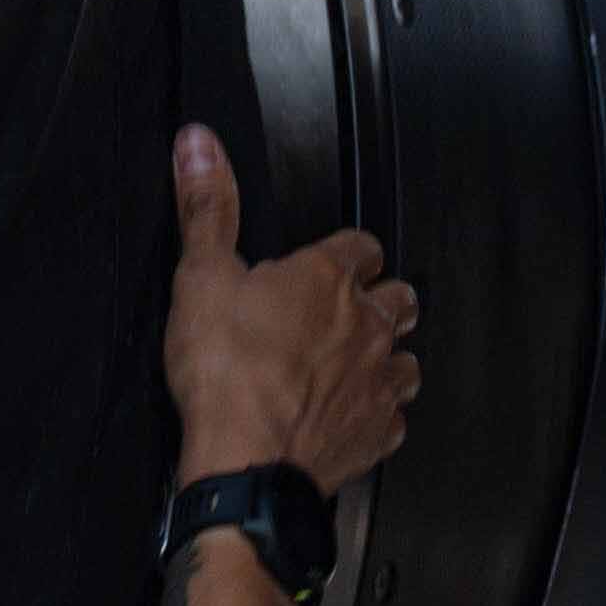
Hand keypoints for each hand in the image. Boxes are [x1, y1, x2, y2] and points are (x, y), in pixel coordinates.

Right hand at [160, 125, 421, 496]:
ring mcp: (377, 380)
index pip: (361, 247)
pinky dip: (379, 416)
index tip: (332, 264)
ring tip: (358, 366)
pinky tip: (354, 418)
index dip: (348, 255)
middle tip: (351, 313)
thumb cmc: (226, 373)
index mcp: (326, 279)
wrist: (245, 462)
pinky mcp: (376, 433)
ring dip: (387, 358)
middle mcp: (364, 325)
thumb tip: (198, 143)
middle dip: (380, 302)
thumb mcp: (201, 277)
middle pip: (397, 300)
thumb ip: (207, 208)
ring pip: (406, 359)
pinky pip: (394, 418)